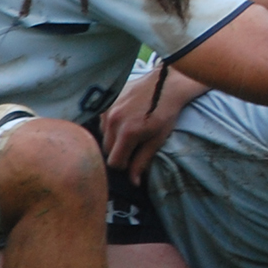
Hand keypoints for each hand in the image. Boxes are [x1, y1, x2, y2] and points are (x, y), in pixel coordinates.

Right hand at [102, 69, 197, 184]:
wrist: (166, 85)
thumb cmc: (165, 113)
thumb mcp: (157, 139)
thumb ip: (142, 161)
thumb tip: (134, 182)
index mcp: (127, 133)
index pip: (114, 162)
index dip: (124, 165)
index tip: (133, 159)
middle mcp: (113, 121)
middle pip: (106, 150)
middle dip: (119, 152)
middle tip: (134, 145)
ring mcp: (107, 110)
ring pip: (103, 136)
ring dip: (113, 138)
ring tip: (130, 130)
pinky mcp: (106, 102)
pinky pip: (102, 121)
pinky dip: (110, 125)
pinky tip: (124, 119)